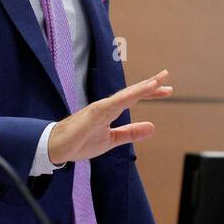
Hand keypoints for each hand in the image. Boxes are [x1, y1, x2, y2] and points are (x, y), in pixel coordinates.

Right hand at [48, 69, 172, 165]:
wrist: (56, 148)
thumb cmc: (79, 142)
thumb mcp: (111, 139)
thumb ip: (130, 133)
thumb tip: (152, 127)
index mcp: (110, 110)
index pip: (133, 98)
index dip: (150, 93)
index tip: (167, 89)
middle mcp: (106, 106)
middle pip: (131, 92)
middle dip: (149, 85)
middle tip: (166, 75)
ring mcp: (99, 109)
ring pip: (123, 96)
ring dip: (139, 89)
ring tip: (155, 82)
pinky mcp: (93, 114)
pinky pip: (111, 105)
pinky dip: (124, 98)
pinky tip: (135, 94)